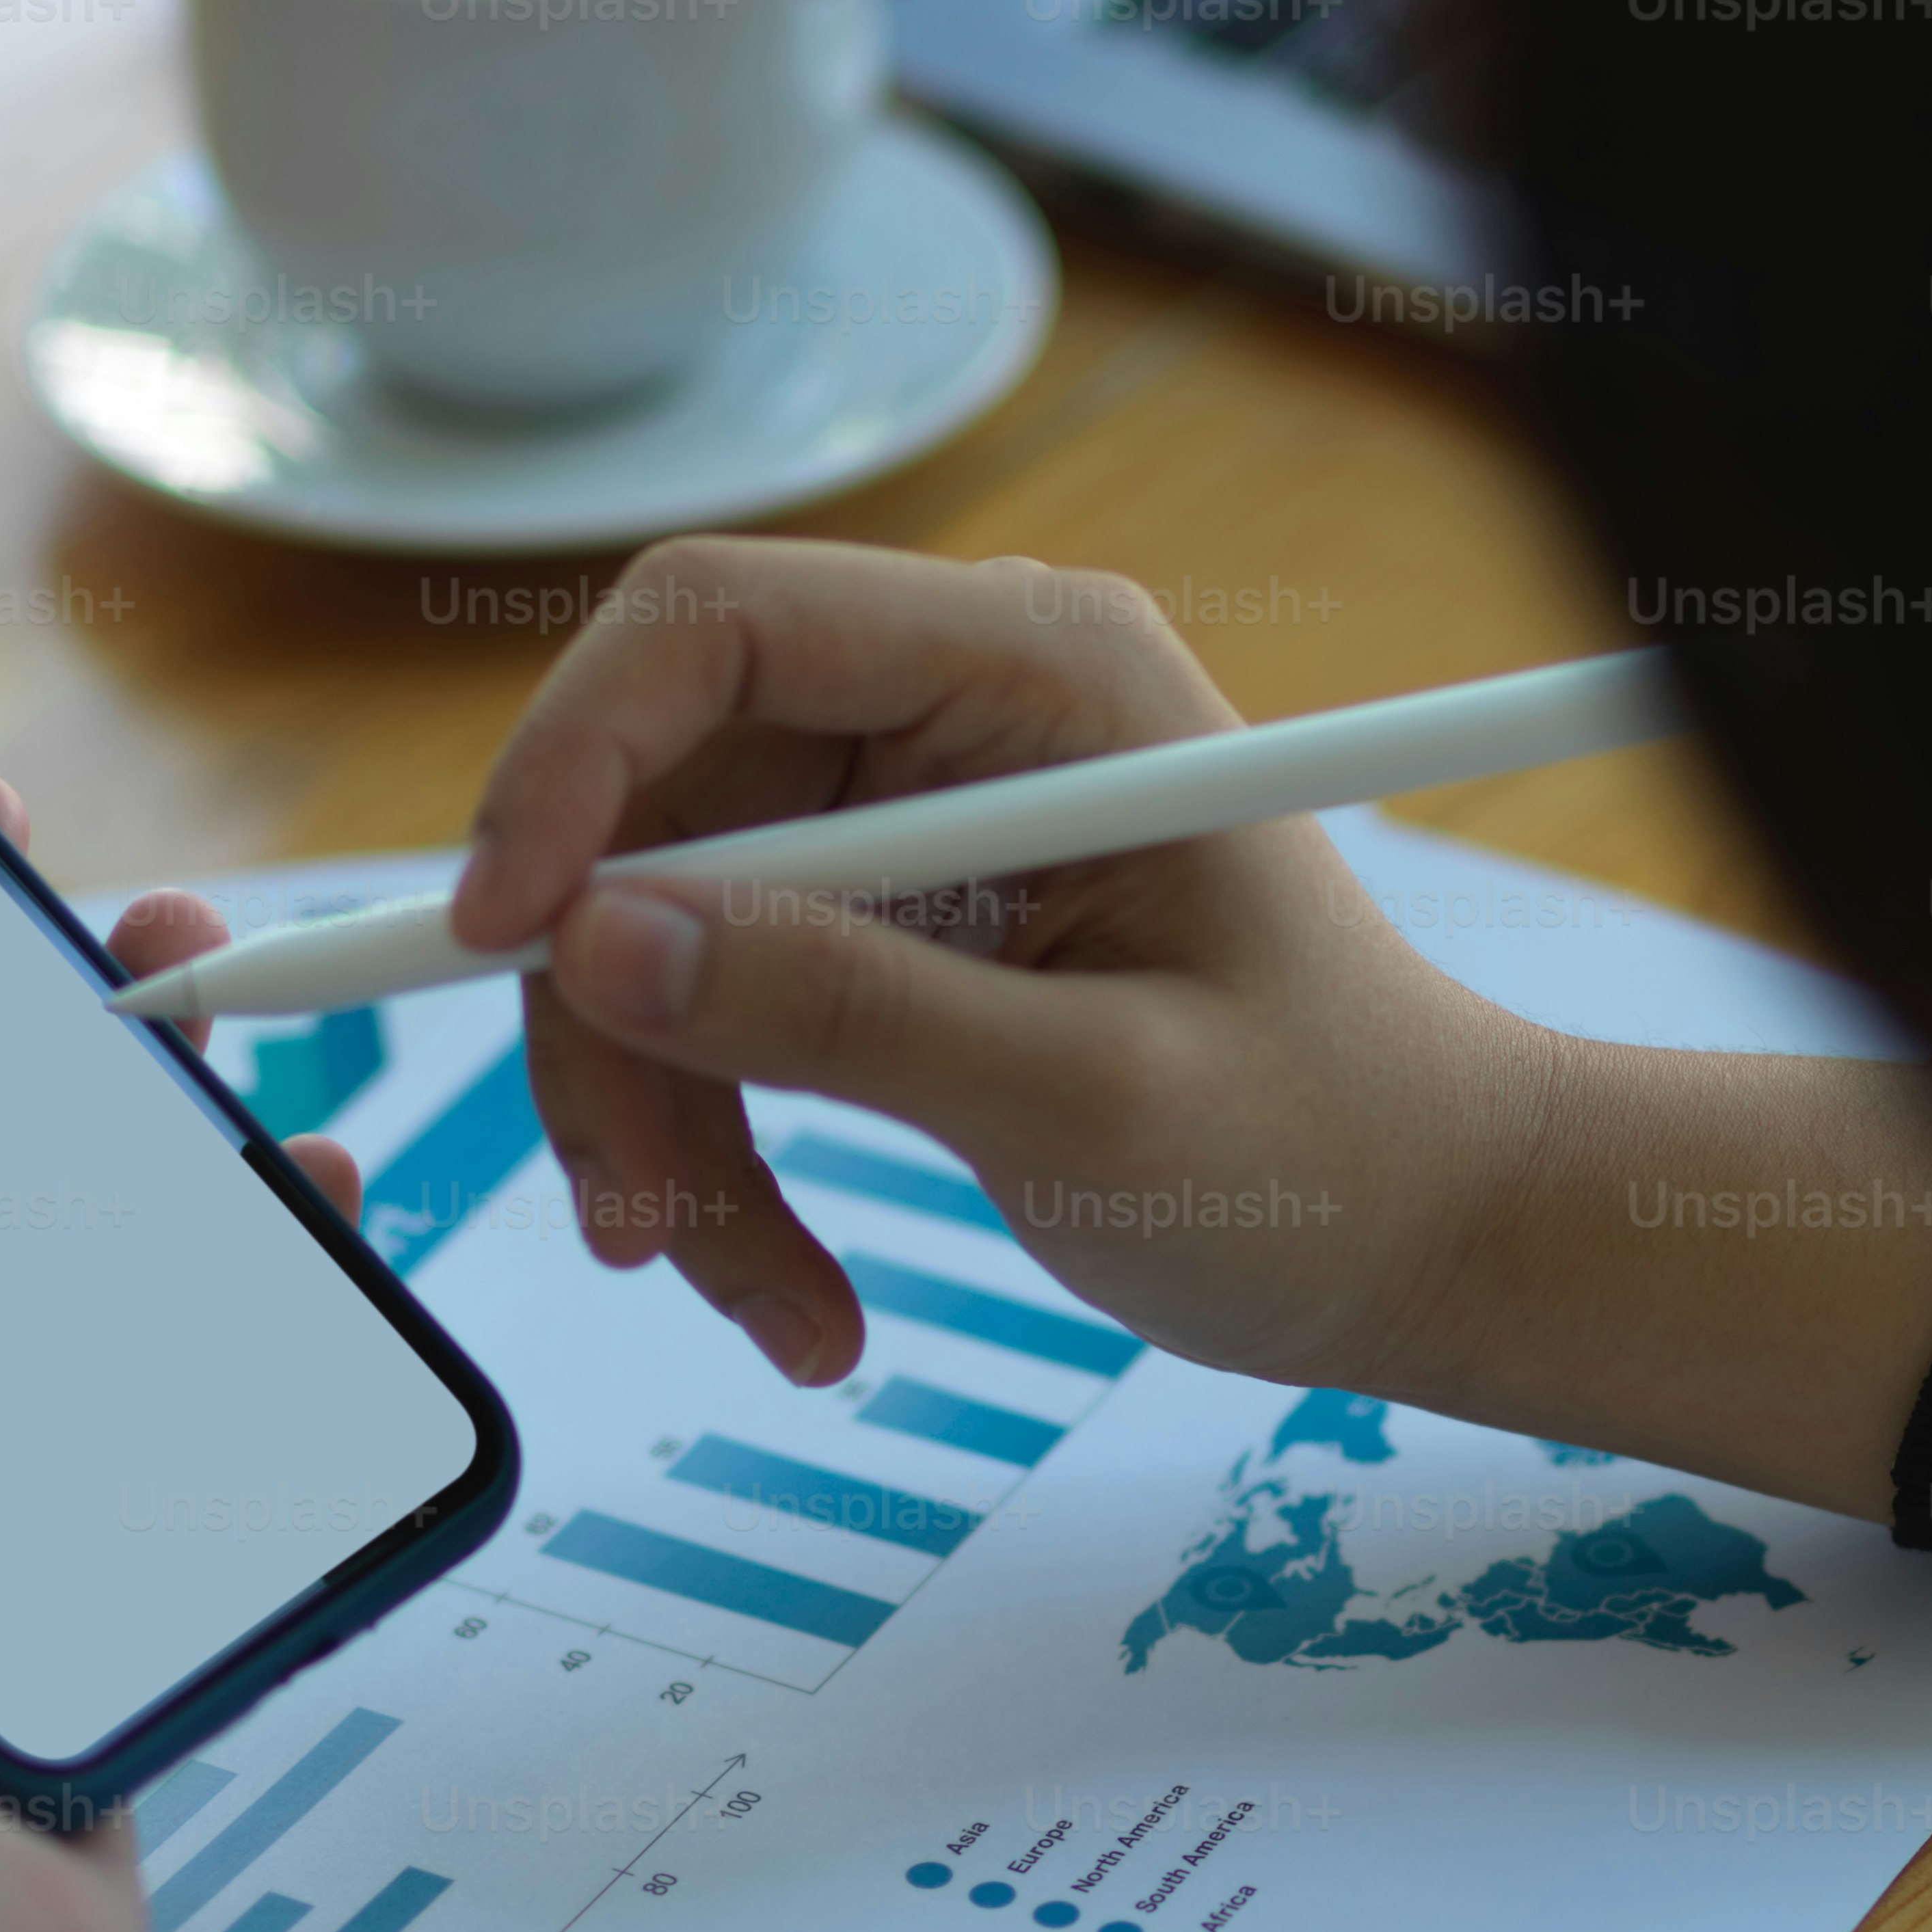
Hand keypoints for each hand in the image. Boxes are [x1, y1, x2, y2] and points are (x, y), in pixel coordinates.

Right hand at [397, 537, 1561, 1394]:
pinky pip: (716, 1014)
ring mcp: (914, 814)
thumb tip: (597, 945)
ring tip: (769, 1304)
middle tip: (638, 1220)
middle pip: (654, 809)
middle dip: (613, 1023)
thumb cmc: (1329, 1152)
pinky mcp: (888, 924)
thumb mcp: (1094, 1102)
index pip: (715, 626)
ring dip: (666, 1130)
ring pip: (655, 936)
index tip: (503, 945)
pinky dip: (719, 1158)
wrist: (1428, 1232)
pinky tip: (793, 1297)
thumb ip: (848, 1011)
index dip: (571, 764)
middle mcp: (955, 707)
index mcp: (1039, 668)